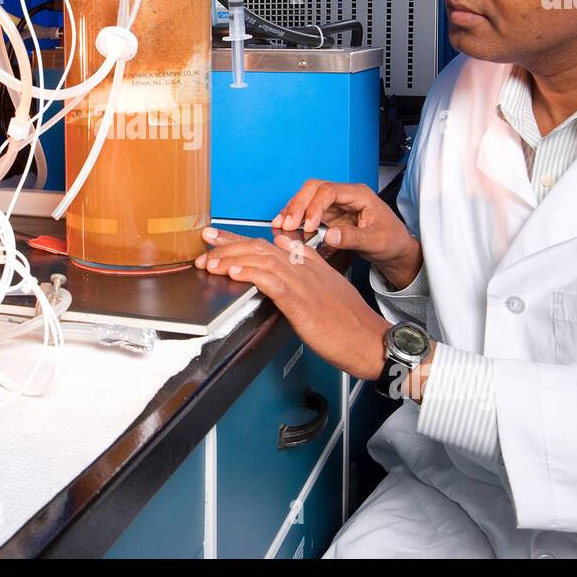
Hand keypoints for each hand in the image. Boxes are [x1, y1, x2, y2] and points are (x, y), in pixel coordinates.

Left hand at [195, 227, 389, 379]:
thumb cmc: (350, 321)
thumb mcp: (328, 285)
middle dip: (228, 243)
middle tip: (205, 242)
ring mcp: (303, 284)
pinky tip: (233, 274)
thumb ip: (307, 264)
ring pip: (261, 261)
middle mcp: (304, 268)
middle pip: (260, 247)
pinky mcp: (302, 303)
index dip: (239, 238)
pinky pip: (272, 283)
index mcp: (309, 264)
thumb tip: (284, 246)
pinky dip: (250, 275)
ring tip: (210, 262)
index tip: (218, 236)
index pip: (268, 244)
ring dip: (232, 260)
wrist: (371, 341)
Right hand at [273, 179, 421, 289]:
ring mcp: (335, 205)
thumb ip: (353, 238)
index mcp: (359, 194)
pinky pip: (307, 213)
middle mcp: (344, 196)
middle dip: (298, 204)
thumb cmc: (392, 241)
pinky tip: (285, 227)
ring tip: (281, 225)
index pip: (330, 191)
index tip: (309, 225)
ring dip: (292, 210)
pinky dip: (295, 219)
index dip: (315, 206)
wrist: (395, 250)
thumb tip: (329, 235)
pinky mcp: (328, 217)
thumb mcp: (377, 241)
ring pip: (307, 198)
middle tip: (288, 224)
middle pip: (314, 189)